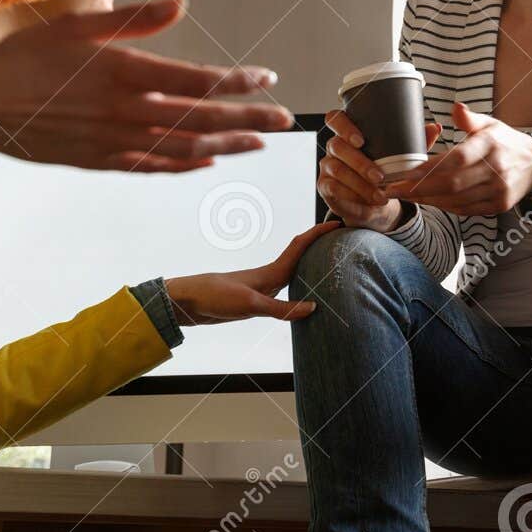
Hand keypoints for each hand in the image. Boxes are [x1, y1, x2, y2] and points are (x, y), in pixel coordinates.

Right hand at [0, 0, 293, 172]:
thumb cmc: (23, 57)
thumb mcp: (78, 25)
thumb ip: (135, 19)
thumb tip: (182, 5)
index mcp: (126, 74)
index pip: (199, 81)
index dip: (238, 81)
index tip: (267, 78)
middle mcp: (128, 113)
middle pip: (203, 119)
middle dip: (249, 119)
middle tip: (285, 120)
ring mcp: (115, 143)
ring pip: (185, 148)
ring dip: (226, 145)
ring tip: (259, 143)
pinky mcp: (99, 162)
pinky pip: (153, 167)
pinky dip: (185, 165)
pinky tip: (206, 161)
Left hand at [165, 222, 340, 323]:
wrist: (188, 302)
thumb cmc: (216, 297)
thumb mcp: (250, 304)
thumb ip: (281, 308)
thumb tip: (313, 308)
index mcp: (271, 273)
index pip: (301, 246)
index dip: (319, 233)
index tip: (338, 223)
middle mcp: (270, 277)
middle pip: (302, 257)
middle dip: (321, 248)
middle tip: (343, 242)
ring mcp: (263, 289)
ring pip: (294, 275)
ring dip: (311, 269)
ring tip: (331, 269)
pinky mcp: (255, 302)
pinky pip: (285, 294)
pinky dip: (298, 294)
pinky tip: (303, 303)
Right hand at [318, 109, 441, 230]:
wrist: (375, 203)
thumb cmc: (385, 172)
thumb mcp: (401, 156)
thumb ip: (414, 142)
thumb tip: (435, 127)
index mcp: (348, 132)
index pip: (335, 119)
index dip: (344, 126)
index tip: (361, 139)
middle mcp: (334, 146)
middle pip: (336, 146)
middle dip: (359, 162)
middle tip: (379, 176)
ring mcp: (327, 166)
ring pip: (337, 169)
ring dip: (360, 183)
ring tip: (380, 194)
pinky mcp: (325, 186)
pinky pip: (333, 188)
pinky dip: (352, 195)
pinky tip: (368, 200)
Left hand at [383, 102, 531, 215]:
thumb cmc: (504, 141)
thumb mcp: (490, 124)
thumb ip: (469, 118)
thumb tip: (455, 108)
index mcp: (491, 145)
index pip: (457, 159)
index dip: (430, 168)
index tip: (407, 173)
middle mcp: (497, 169)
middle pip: (453, 183)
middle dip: (421, 188)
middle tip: (397, 189)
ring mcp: (499, 190)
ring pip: (457, 199)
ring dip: (429, 200)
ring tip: (408, 196)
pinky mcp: (499, 204)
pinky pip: (467, 209)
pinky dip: (445, 206)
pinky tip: (430, 201)